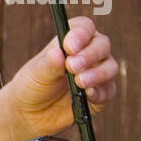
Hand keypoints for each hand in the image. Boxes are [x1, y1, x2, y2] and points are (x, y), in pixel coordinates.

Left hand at [4, 16, 117, 140]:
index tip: (70, 47)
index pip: (84, 28)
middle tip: (72, 66)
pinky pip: (108, 91)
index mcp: (71, 41)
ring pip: (110, 67)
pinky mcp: (100, 94)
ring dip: (97, 73)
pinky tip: (89, 95)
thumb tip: (58, 53)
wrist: (30, 113)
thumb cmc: (32, 85)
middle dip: (90, 55)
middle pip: (102, 45)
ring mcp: (96, 73)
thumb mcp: (35, 73)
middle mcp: (88, 54)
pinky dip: (100, 92)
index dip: (81, 34)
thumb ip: (48, 64)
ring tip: (79, 82)